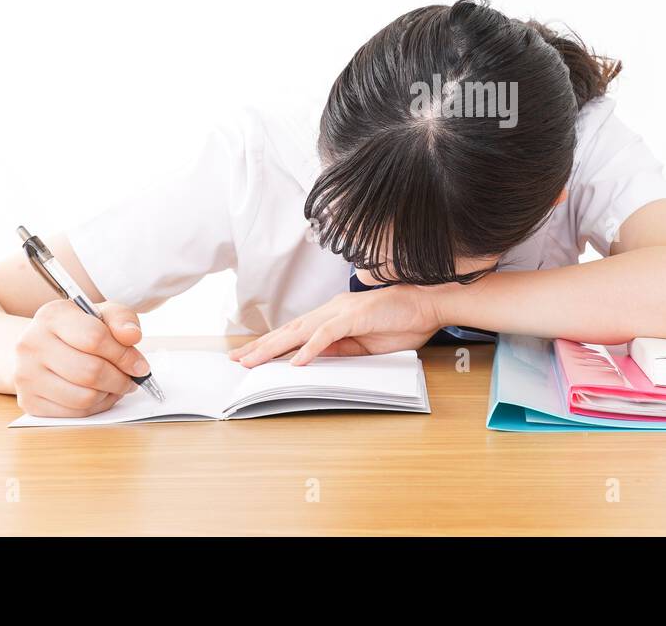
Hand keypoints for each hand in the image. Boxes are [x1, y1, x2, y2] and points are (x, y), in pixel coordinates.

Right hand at [13, 300, 150, 416]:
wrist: (41, 347)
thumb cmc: (78, 329)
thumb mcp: (102, 314)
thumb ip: (122, 320)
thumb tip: (132, 336)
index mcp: (52, 316)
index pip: (95, 338)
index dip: (124, 355)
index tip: (140, 365)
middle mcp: (32, 344)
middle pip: (90, 372)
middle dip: (120, 379)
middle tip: (131, 379)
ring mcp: (26, 375)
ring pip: (84, 397)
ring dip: (110, 394)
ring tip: (117, 385)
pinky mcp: (29, 401)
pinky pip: (74, 413)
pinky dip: (96, 407)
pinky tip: (101, 394)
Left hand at [229, 285, 442, 367]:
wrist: (429, 304)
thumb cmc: (402, 322)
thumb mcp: (365, 344)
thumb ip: (339, 349)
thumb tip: (311, 360)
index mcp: (334, 316)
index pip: (295, 332)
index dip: (271, 345)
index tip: (250, 357)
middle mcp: (333, 310)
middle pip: (290, 330)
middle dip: (261, 346)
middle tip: (237, 360)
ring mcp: (343, 311)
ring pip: (300, 330)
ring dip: (275, 347)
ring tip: (253, 361)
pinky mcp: (356, 316)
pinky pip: (328, 334)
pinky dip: (311, 347)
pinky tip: (297, 361)